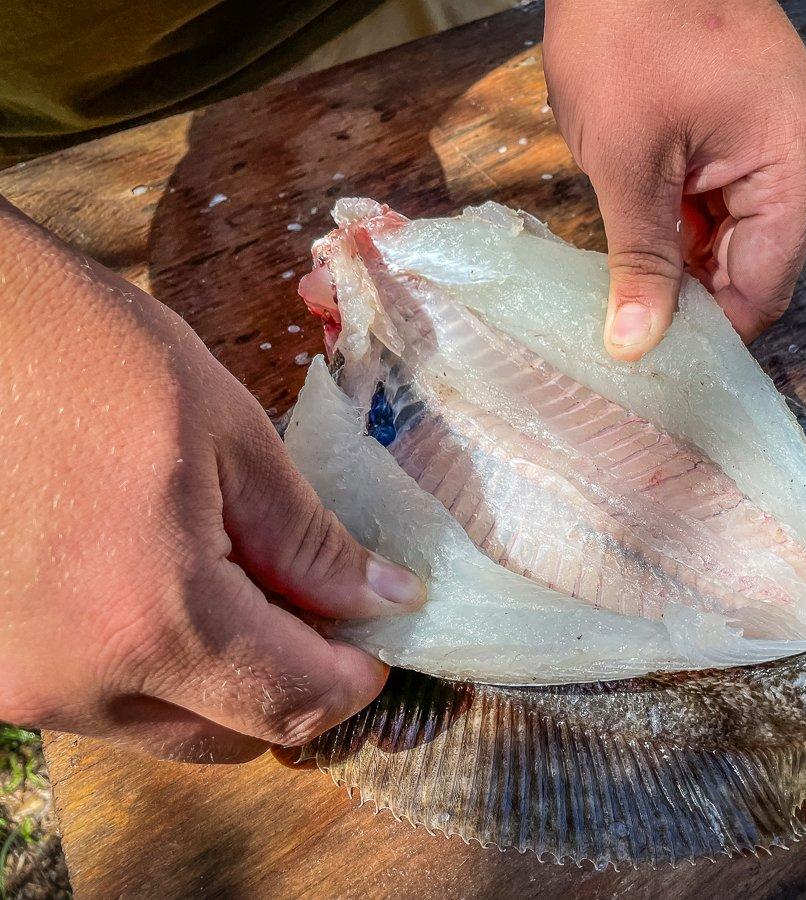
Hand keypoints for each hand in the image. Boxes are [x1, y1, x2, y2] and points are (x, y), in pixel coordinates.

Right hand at [0, 200, 423, 762]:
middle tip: (322, 609)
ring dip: (223, 681)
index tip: (384, 634)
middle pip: (230, 736)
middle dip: (294, 684)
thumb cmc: (95, 358)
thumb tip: (389, 599)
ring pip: (164, 726)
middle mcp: (76, 681)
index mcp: (152, 618)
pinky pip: (102, 700)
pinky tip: (167, 587)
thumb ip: (310, 541)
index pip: (291, 702)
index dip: (356, 679)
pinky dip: (156, 667)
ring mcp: (16, 685)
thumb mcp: (232, 437)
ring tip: (243, 586)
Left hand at [544, 0, 805, 359]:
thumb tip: (637, 344)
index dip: (715, 332)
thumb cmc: (627, 28)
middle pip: (756, 263)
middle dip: (695, 296)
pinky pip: (725, 195)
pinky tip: (639, 233)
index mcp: (793, 162)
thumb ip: (640, 259)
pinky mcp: (748, 121)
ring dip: (684, 257)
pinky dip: (684, 220)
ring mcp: (778, 134)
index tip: (660, 363)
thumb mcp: (625, 159)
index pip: (764, 286)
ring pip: (736, 233)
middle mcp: (803, 153)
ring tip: (625, 280)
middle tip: (629, 331)